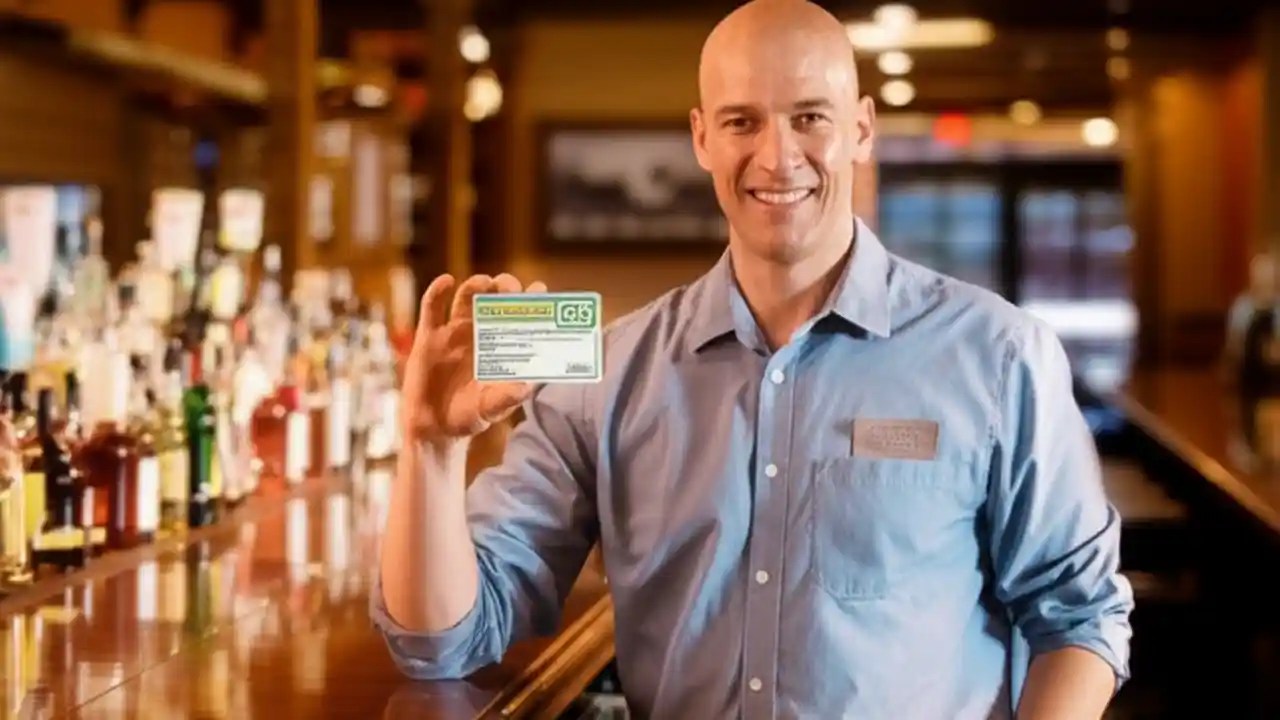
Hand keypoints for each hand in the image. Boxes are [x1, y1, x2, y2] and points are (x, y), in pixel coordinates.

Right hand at [400, 273, 546, 446]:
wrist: (432, 427)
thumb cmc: (468, 415)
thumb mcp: (488, 409)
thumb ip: (505, 398)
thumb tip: (524, 388)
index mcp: (503, 346)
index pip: (522, 318)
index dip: (531, 301)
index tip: (539, 289)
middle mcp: (482, 333)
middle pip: (496, 300)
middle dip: (504, 289)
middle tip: (508, 287)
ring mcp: (455, 332)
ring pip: (467, 299)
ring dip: (476, 286)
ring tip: (484, 282)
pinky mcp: (429, 335)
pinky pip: (432, 307)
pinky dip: (437, 291)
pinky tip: (447, 281)